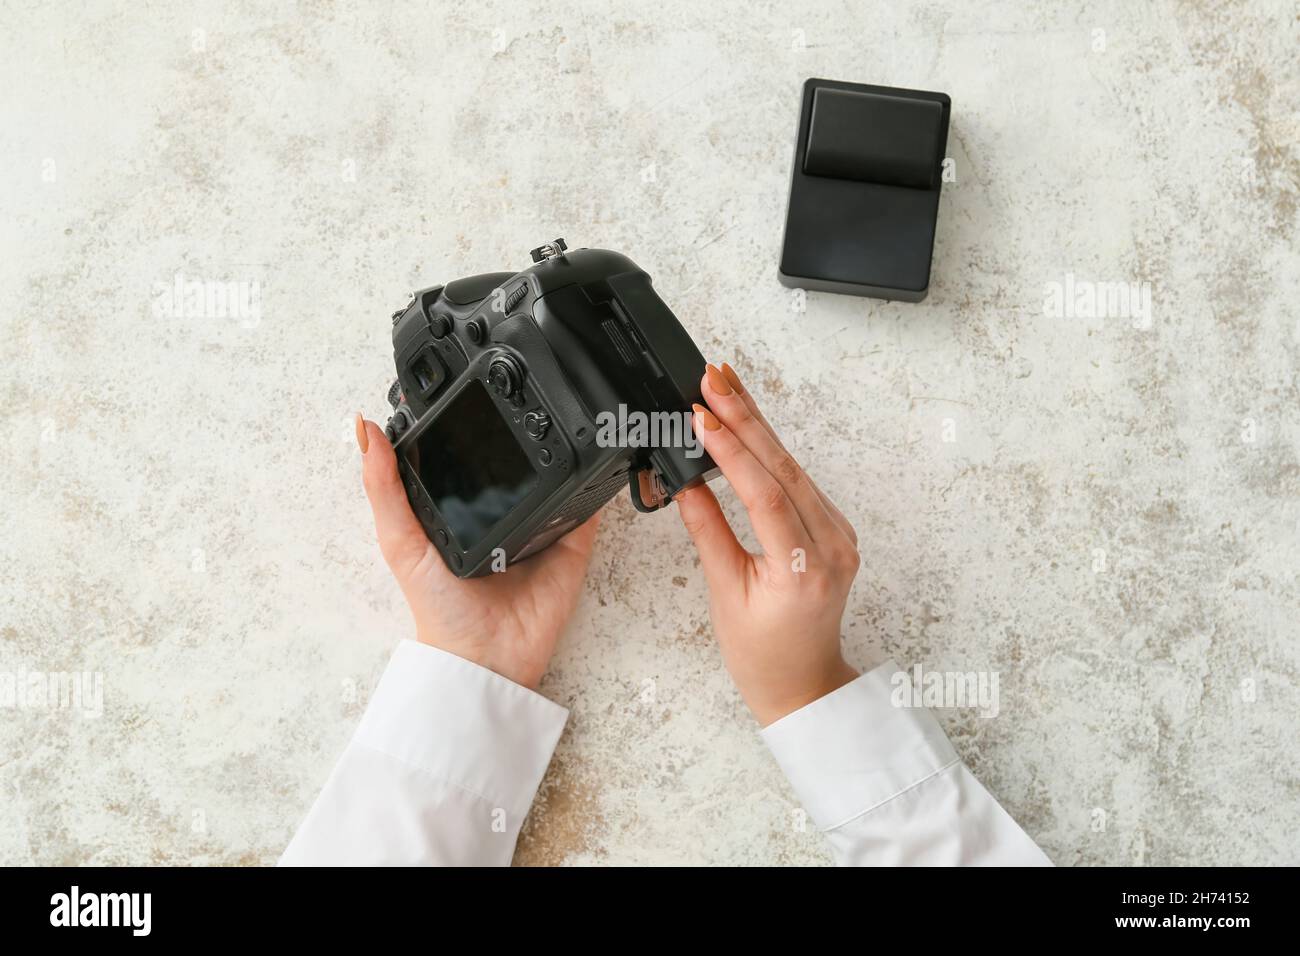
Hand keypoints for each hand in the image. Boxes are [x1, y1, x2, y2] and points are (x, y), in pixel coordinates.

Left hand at [354, 414, 600, 689]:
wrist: (489, 656)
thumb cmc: (440, 608)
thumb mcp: (400, 540)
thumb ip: (384, 487)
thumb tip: (363, 429)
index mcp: (456, 507)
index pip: (459, 454)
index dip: (458, 421)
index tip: (457, 384)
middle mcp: (498, 511)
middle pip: (510, 458)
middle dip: (516, 429)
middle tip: (517, 392)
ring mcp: (539, 525)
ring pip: (553, 474)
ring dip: (558, 450)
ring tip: (556, 417)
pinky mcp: (571, 543)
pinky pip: (586, 506)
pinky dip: (591, 483)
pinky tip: (591, 458)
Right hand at [675, 364, 860, 725]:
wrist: (803, 682)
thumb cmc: (762, 654)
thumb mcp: (725, 593)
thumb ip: (708, 532)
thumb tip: (685, 481)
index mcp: (803, 570)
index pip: (765, 494)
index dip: (731, 452)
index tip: (701, 417)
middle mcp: (832, 547)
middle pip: (785, 468)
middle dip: (746, 417)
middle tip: (713, 378)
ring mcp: (840, 536)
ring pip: (794, 467)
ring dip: (758, 425)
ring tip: (725, 386)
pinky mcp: (835, 530)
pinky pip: (802, 481)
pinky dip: (772, 451)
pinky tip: (749, 424)